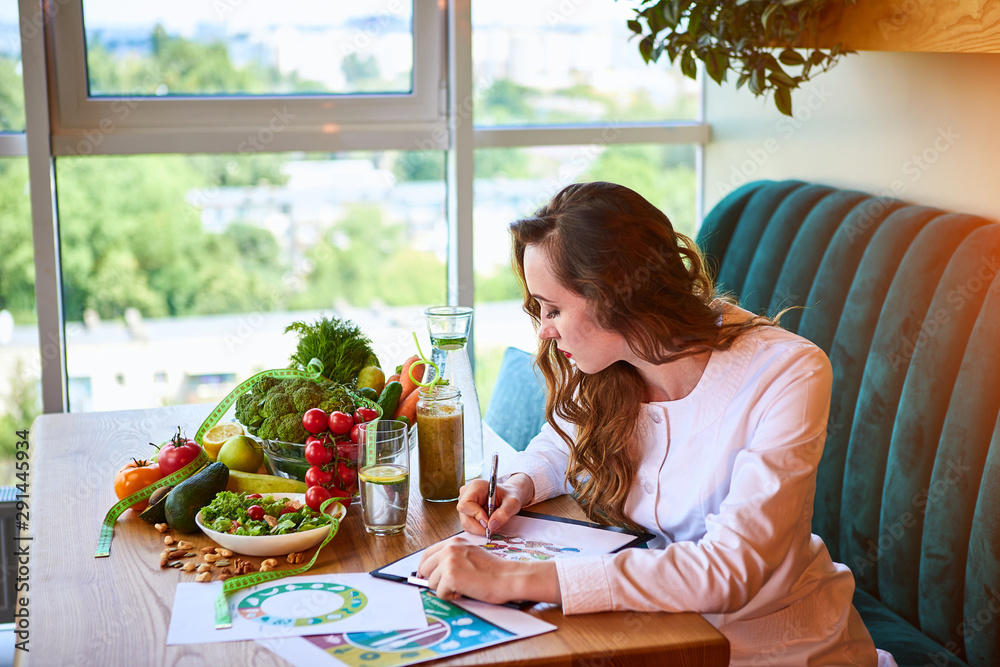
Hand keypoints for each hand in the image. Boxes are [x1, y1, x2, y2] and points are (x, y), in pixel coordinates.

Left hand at [416, 535, 559, 603]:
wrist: (508, 577)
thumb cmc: (494, 570)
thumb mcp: (470, 555)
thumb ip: (453, 558)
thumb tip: (434, 572)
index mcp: (454, 542)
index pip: (427, 554)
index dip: (425, 568)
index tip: (426, 576)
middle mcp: (450, 548)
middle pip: (425, 568)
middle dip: (434, 580)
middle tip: (451, 585)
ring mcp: (449, 562)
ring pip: (431, 582)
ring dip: (445, 589)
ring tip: (464, 586)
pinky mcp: (450, 576)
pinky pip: (440, 593)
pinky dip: (451, 597)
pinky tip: (466, 591)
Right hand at [456, 473, 532, 535]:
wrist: (507, 497)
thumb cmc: (509, 496)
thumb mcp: (512, 502)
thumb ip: (504, 513)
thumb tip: (492, 525)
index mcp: (476, 486)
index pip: (466, 504)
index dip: (476, 515)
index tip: (488, 522)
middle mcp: (466, 494)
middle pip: (464, 516)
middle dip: (478, 526)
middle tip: (492, 528)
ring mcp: (465, 503)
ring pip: (465, 522)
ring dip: (479, 529)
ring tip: (492, 526)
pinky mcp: (466, 512)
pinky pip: (468, 525)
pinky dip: (478, 529)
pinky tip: (488, 525)